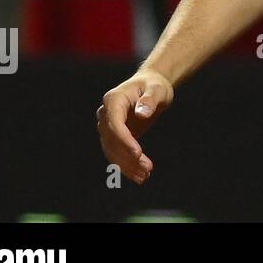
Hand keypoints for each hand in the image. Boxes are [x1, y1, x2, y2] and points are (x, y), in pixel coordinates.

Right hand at [96, 67, 174, 184]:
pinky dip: (126, 165)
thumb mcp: (157, 89)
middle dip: (128, 157)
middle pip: (112, 140)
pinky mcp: (113, 136)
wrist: (150, 86)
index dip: (124, 140)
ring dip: (127, 165)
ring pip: (112, 151)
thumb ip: (150, 99)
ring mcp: (107, 126)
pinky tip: (139, 175)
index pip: (114, 124)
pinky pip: (116, 153)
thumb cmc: (154, 85)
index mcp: (113, 100)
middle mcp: (105, 114)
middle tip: (147, 169)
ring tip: (145, 176)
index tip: (138, 153)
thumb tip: (141, 113)